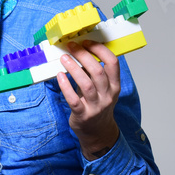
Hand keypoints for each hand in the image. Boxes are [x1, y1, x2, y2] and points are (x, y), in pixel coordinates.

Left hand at [57, 40, 120, 158]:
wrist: (97, 132)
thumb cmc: (97, 106)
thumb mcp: (103, 89)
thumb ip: (95, 73)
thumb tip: (81, 51)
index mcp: (114, 86)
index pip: (113, 63)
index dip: (100, 50)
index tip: (87, 41)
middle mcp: (107, 95)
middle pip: (98, 71)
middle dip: (84, 56)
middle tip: (72, 46)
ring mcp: (95, 106)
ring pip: (86, 84)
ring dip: (74, 68)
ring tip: (64, 58)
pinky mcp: (82, 114)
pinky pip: (73, 99)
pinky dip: (65, 86)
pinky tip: (60, 76)